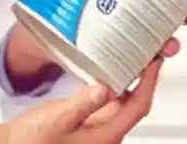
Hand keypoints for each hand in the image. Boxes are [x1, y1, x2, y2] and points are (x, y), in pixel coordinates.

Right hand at [5, 58, 162, 142]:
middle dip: (143, 77)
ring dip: (127, 80)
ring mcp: (96, 130)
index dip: (150, 82)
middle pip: (134, 103)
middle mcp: (105, 134)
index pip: (139, 106)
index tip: (155, 60)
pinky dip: (111, 85)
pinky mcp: (85, 125)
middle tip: (147, 51)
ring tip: (131, 55)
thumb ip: (83, 102)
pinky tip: (105, 70)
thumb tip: (106, 87)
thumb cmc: (31, 142)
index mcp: (105, 136)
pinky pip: (106, 103)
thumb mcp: (58, 119)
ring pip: (121, 102)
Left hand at [6, 0, 186, 83]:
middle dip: (186, 11)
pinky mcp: (110, 60)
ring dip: (169, 41)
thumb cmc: (48, 6)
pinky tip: (148, 66)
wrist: (31, 40)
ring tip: (170, 44)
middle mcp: (126, 13)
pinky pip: (135, 62)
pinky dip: (145, 66)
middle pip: (166, 10)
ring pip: (156, 38)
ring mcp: (121, 38)